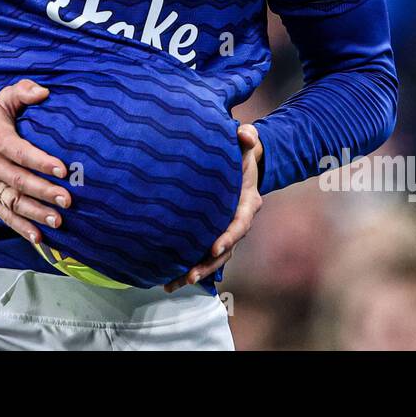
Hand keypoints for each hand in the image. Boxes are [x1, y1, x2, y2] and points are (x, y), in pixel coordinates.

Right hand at [0, 79, 71, 244]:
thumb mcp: (1, 100)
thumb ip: (22, 92)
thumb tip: (44, 92)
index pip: (21, 153)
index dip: (41, 162)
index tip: (62, 169)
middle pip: (19, 182)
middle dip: (44, 192)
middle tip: (67, 200)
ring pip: (13, 202)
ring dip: (35, 214)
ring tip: (57, 220)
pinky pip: (4, 216)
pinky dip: (20, 228)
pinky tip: (38, 237)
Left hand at [163, 123, 262, 292]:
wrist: (240, 164)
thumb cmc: (240, 152)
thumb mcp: (247, 142)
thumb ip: (247, 137)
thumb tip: (245, 134)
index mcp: (247, 204)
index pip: (240, 224)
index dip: (229, 237)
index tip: (215, 246)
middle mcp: (238, 223)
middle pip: (225, 250)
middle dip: (209, 264)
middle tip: (191, 275)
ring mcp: (225, 231)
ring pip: (213, 258)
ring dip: (196, 272)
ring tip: (175, 283)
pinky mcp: (213, 234)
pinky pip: (202, 255)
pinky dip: (187, 268)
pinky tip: (167, 279)